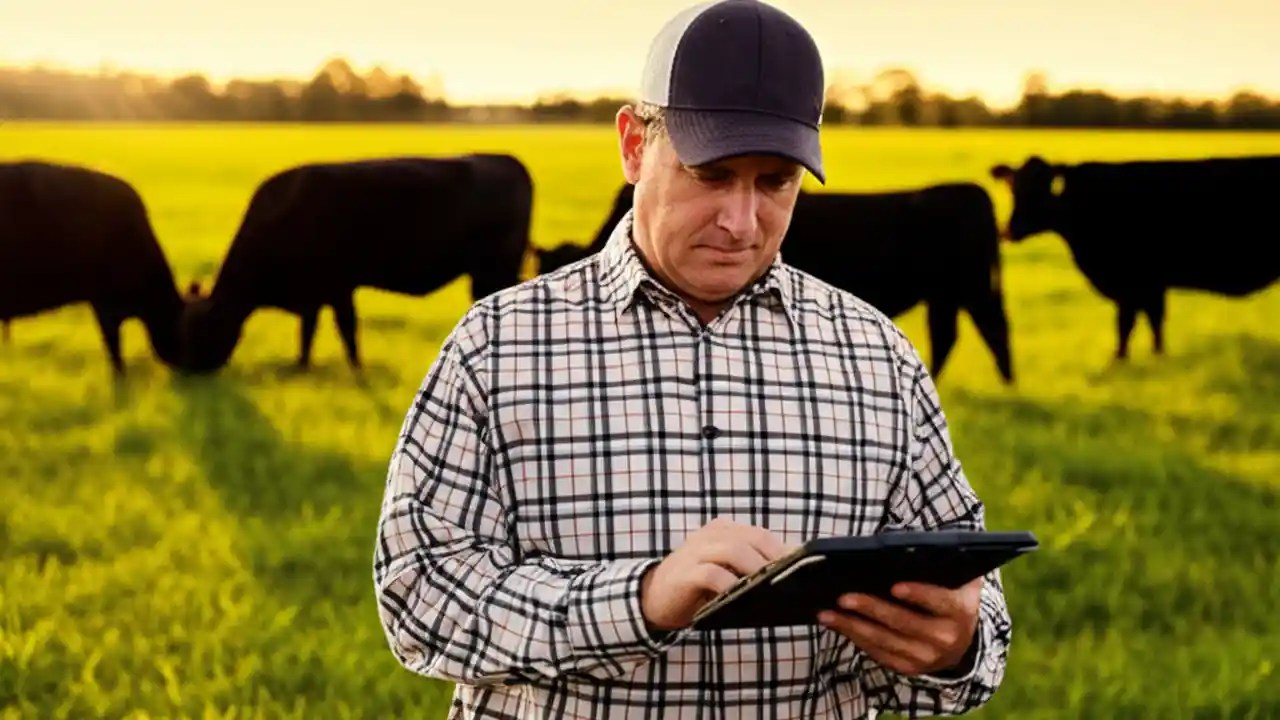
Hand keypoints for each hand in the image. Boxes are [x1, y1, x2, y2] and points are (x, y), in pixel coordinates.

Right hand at [640, 517, 792, 631]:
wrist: (653, 596)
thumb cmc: (697, 586)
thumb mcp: (726, 572)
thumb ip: (749, 569)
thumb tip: (788, 578)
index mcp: (724, 531)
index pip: (761, 535)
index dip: (784, 550)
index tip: (804, 569)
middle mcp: (712, 535)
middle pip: (752, 538)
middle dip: (775, 558)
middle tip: (792, 579)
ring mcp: (697, 551)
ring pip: (734, 550)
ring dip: (756, 568)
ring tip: (771, 587)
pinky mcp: (686, 572)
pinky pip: (712, 574)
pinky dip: (730, 584)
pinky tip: (741, 596)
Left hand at [818, 577, 981, 676]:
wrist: (960, 640)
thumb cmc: (949, 596)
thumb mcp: (955, 579)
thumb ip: (940, 564)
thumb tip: (903, 547)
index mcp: (960, 611)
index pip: (939, 601)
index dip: (918, 594)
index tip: (894, 586)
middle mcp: (946, 639)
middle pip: (904, 622)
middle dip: (871, 609)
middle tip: (843, 597)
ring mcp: (927, 658)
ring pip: (885, 641)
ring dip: (853, 626)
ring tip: (827, 613)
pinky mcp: (909, 668)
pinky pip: (878, 653)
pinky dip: (855, 638)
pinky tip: (837, 625)